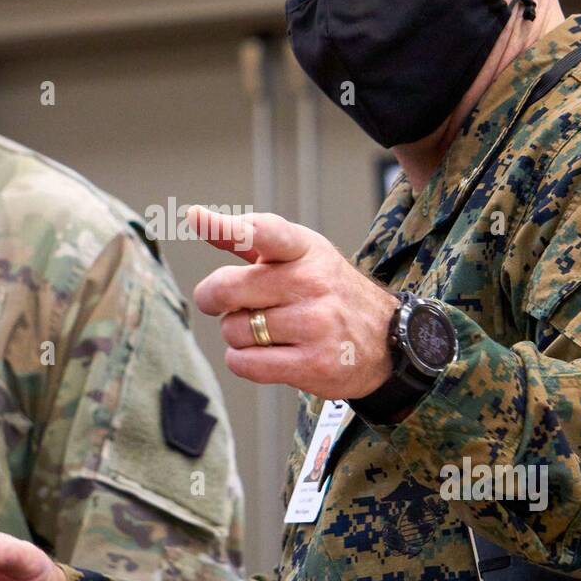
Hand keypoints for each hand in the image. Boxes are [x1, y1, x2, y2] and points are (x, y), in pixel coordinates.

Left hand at [188, 205, 398, 398]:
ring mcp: (315, 325)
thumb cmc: (325, 290)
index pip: (266, 232)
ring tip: (264, 330)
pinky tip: (264, 353)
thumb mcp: (295, 254)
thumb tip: (194, 216)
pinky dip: (242, 360)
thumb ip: (244, 237)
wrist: (386, 339)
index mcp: (305, 249)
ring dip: (237, 334)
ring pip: (234, 330)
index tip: (198, 219)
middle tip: (224, 303)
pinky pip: (244, 363)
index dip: (231, 228)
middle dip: (214, 298)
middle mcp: (312, 283)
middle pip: (228, 289)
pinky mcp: (313, 364)